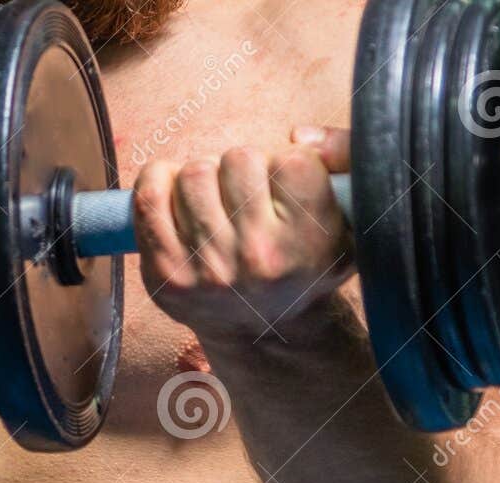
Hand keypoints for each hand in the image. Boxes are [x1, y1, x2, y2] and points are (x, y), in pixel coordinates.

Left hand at [131, 126, 353, 341]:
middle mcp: (257, 259)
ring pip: (194, 173)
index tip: (286, 189)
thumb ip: (347, 160)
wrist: (263, 330)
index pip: (294, 160)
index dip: (289, 165)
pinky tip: (175, 192)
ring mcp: (207, 269)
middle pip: (239, 158)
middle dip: (244, 169)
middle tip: (248, 196)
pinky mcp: (166, 274)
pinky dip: (159, 181)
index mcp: (308, 244)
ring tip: (217, 201)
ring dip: (205, 177)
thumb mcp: (351, 220)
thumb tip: (300, 135)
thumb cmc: (305, 262)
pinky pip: (149, 198)